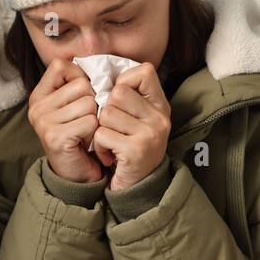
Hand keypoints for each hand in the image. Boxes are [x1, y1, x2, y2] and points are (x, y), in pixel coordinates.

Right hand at [27, 58, 103, 182]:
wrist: (75, 173)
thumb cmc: (78, 134)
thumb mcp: (72, 105)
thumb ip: (75, 83)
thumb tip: (93, 62)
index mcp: (38, 95)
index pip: (61, 66)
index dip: (79, 77)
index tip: (81, 97)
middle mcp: (36, 107)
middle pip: (81, 85)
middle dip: (92, 102)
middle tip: (85, 120)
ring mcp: (43, 122)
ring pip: (88, 102)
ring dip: (95, 118)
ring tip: (85, 131)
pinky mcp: (55, 137)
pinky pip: (90, 121)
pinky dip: (95, 132)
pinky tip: (86, 141)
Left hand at [90, 62, 171, 191]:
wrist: (138, 188)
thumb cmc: (130, 149)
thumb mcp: (137, 120)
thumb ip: (128, 97)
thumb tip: (101, 73)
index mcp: (160, 106)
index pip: (144, 71)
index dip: (123, 82)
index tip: (118, 101)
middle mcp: (160, 117)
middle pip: (118, 93)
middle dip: (106, 110)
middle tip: (112, 129)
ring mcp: (150, 134)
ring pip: (106, 113)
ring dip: (100, 130)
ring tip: (111, 143)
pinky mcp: (136, 150)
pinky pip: (102, 134)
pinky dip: (99, 146)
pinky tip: (108, 155)